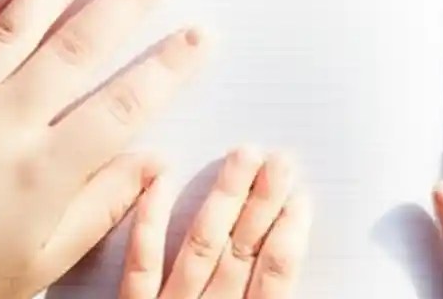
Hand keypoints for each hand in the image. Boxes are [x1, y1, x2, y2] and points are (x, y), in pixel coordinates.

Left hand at [119, 149, 310, 298]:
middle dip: (264, 203)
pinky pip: (140, 265)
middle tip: (281, 161)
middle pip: (241, 253)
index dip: (291, 237)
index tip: (301, 198)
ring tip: (243, 157)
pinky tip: (162, 183)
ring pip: (201, 247)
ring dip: (225, 198)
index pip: (273, 281)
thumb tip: (292, 251)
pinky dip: (150, 223)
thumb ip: (268, 295)